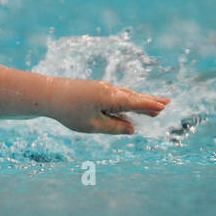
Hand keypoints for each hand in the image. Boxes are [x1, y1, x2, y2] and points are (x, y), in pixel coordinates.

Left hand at [54, 79, 169, 134]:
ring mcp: (102, 87)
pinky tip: (130, 103)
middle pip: (134, 97)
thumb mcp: (93, 125)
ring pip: (125, 94)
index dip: (151, 106)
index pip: (137, 103)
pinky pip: (116, 94)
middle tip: (167, 103)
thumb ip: (115, 127)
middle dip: (150, 101)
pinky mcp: (95, 88)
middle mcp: (110, 89)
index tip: (165, 107)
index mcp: (112, 98)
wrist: (48, 94)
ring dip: (140, 99)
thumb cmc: (69, 111)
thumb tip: (132, 129)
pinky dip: (127, 98)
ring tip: (154, 104)